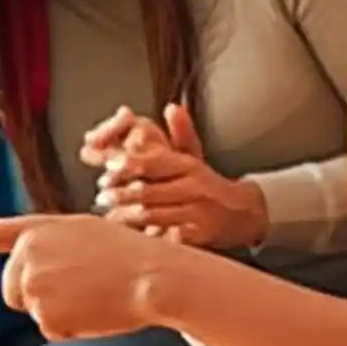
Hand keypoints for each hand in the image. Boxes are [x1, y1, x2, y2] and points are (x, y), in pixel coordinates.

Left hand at [0, 214, 179, 340]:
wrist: (155, 274)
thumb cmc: (127, 256)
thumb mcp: (82, 234)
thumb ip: (47, 247)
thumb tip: (28, 280)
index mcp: (36, 229)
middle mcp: (27, 253)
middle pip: (11, 288)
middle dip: (37, 294)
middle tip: (79, 284)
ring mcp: (33, 283)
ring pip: (30, 310)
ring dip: (58, 310)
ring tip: (91, 293)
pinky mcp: (45, 314)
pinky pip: (50, 330)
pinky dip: (72, 328)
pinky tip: (94, 310)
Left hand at [83, 104, 268, 249]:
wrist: (245, 213)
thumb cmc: (208, 185)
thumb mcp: (195, 158)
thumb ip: (180, 134)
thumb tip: (172, 107)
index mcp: (188, 166)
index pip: (153, 162)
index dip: (126, 166)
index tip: (105, 170)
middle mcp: (194, 187)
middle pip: (149, 190)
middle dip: (120, 194)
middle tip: (101, 196)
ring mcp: (197, 212)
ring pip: (154, 214)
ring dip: (127, 216)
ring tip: (109, 216)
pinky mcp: (199, 236)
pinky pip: (168, 238)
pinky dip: (147, 238)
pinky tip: (131, 238)